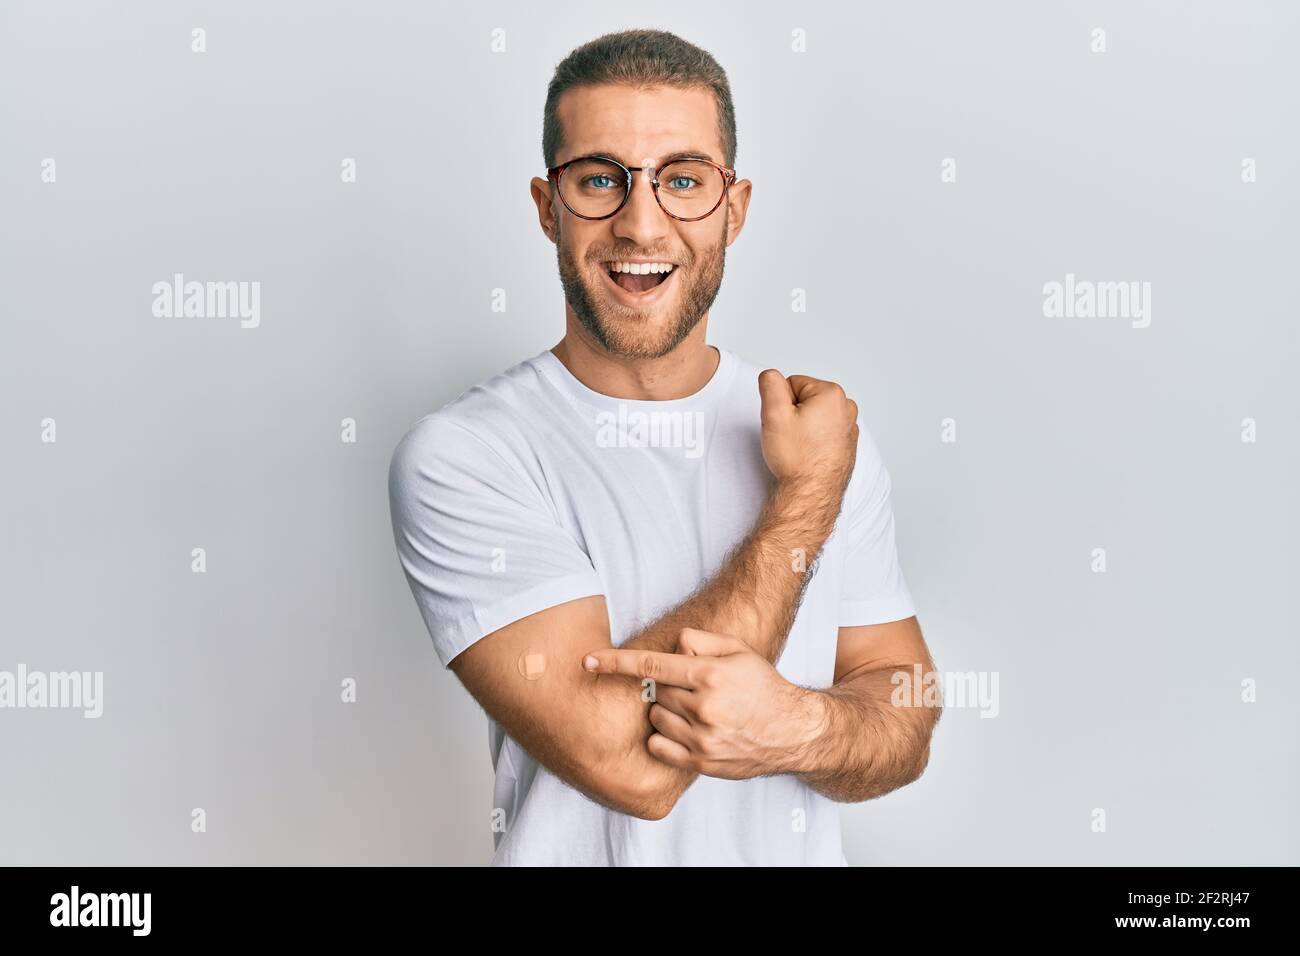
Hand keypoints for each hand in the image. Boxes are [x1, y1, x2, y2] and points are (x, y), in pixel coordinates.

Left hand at [582, 628, 824, 779]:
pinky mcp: (702, 763)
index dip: (616, 663)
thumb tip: (672, 645)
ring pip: (657, 717)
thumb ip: (702, 641)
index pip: (652, 666)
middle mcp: (705, 708)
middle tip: (694, 688)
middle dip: (669, 686)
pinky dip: (664, 736)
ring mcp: (702, 739)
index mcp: (711, 676)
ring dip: (667, 710)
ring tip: (697, 709)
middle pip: (657, 692)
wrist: (793, 731)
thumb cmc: (763, 686)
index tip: (588, 661)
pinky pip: (660, 746)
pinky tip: (687, 729)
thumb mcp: (739, 651)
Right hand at [757, 369, 858, 497]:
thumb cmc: (797, 458)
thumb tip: (771, 375)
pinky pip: (824, 432)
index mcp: (831, 394)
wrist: (812, 493)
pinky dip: (815, 440)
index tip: (785, 424)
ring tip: (801, 447)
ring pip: (814, 416)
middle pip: (806, 398)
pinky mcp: (848, 444)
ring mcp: (850, 427)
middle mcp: (846, 407)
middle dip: (794, 414)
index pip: (792, 384)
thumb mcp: (774, 413)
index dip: (781, 404)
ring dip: (804, 427)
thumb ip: (770, 384)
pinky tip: (810, 454)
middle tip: (791, 436)